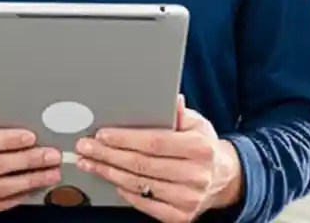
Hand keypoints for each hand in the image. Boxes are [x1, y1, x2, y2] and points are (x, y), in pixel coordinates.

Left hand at [75, 96, 242, 221]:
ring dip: (109, 173)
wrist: (222, 178)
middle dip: (107, 155)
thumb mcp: (197, 123)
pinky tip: (112, 180)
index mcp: (199, 148)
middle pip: (141, 164)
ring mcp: (188, 199)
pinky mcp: (180, 216)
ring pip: (138, 184)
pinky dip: (125, 192)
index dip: (125, 138)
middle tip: (86, 147)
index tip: (102, 134)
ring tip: (90, 163)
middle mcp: (195, 175)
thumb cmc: (203, 147)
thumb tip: (170, 98)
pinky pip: (145, 204)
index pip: (154, 142)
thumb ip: (179, 112)